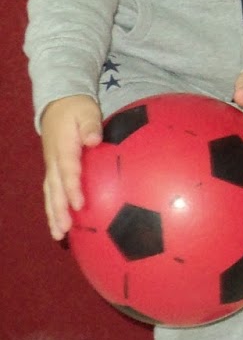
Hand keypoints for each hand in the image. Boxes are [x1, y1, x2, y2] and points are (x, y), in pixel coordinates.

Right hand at [40, 95, 102, 240]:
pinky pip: (52, 192)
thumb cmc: (77, 109)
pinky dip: (54, 208)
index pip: (67, 172)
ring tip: (58, 235)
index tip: (79, 204)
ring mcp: (51, 167)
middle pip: (54, 189)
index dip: (72, 188)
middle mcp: (54, 161)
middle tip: (64, 230)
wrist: (58, 104)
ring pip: (50, 194)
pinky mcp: (53, 170)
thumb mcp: (86, 110)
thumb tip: (95, 140)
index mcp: (63, 148)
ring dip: (53, 214)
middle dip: (59, 211)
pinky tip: (61, 223)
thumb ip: (91, 125)